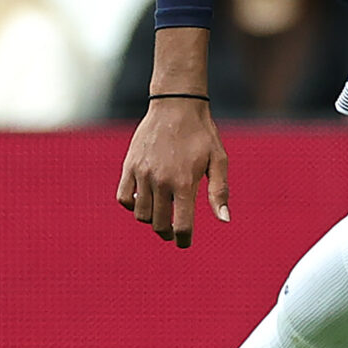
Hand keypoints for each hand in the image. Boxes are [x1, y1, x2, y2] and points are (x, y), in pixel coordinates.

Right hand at [117, 97, 230, 247]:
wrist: (176, 105)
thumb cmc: (202, 133)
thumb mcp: (218, 159)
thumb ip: (219, 191)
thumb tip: (224, 220)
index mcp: (184, 183)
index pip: (182, 225)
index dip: (184, 240)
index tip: (185, 242)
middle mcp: (161, 181)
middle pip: (159, 224)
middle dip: (168, 232)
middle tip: (174, 229)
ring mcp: (142, 174)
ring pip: (141, 214)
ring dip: (151, 219)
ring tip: (161, 213)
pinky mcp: (129, 166)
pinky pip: (123, 197)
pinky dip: (131, 205)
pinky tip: (144, 200)